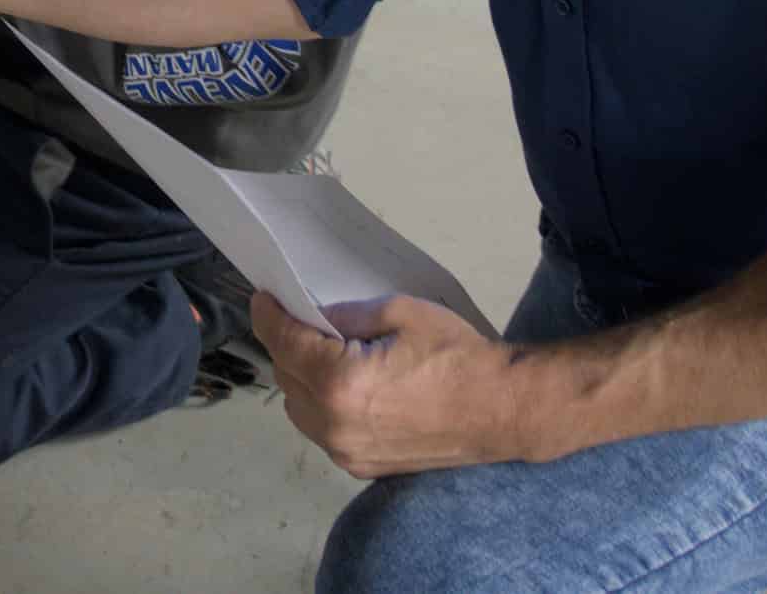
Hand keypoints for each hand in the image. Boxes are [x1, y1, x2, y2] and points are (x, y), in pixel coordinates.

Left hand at [251, 292, 522, 478]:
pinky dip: (321, 407)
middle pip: (286, 376)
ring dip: (301, 379)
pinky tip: (342, 387)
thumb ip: (348, 314)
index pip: (283, 342)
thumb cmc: (457, 355)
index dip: (268, 316)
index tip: (262, 299)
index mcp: (340, 382)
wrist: (503, 410)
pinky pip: (322, 431)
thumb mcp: (401, 312)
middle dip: (287, 344)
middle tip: (301, 320)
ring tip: (323, 353)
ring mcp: (347, 453)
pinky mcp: (362, 468)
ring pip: (298, 409)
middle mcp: (334, 425)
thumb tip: (315, 316)